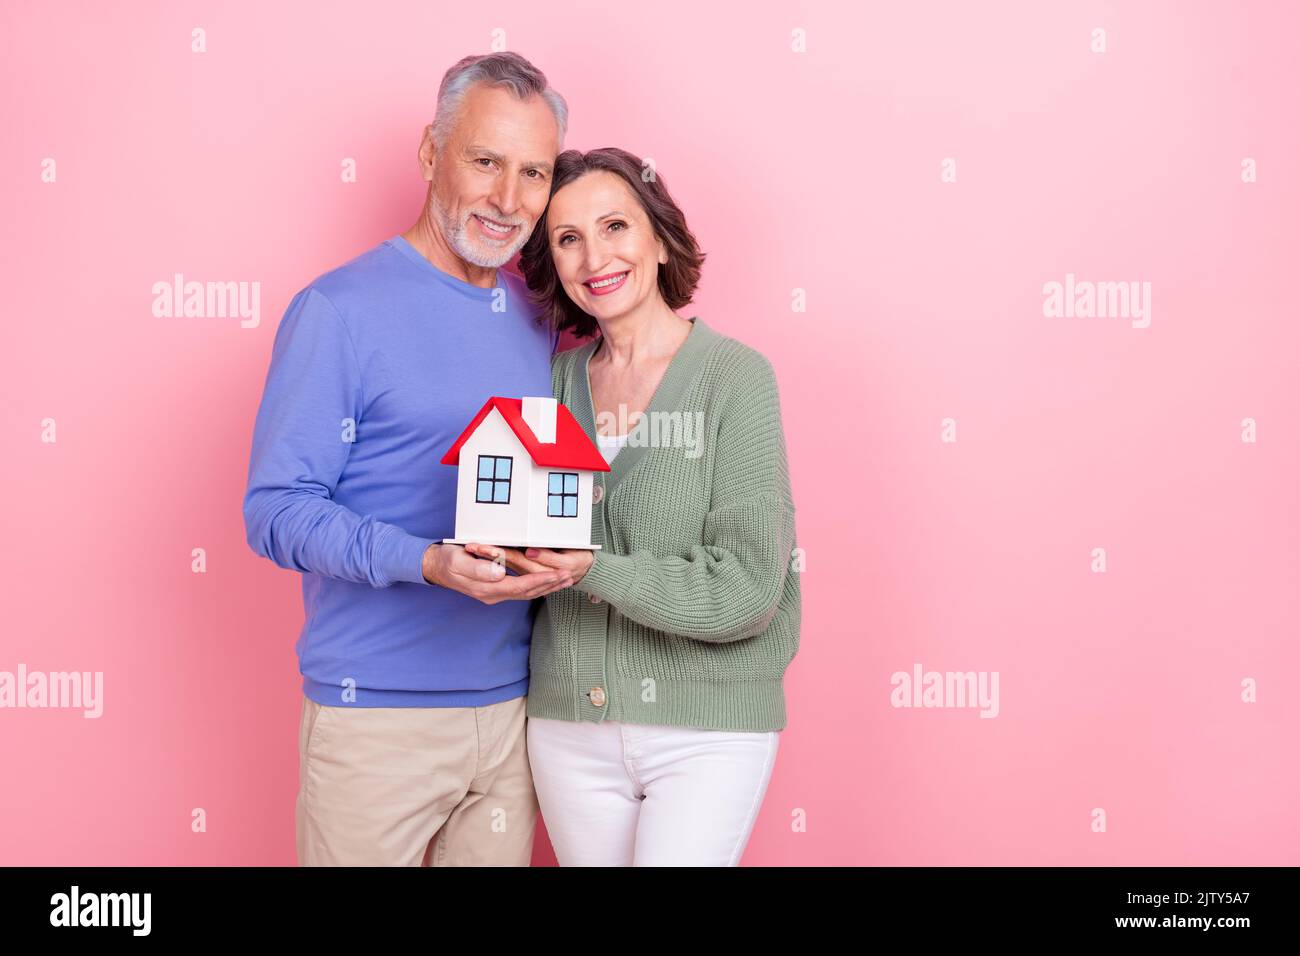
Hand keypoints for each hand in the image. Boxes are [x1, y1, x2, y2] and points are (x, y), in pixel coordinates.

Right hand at [421, 543, 573, 603]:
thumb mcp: (459, 561)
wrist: (434, 567)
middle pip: (527, 593)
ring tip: (564, 580)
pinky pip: (519, 591)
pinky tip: (546, 583)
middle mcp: (493, 595)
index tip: (558, 574)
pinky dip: (536, 587)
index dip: (541, 581)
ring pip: (525, 594)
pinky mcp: (494, 589)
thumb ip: (478, 568)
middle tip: (569, 576)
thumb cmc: (446, 560)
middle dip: (549, 585)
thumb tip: (499, 573)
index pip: (520, 587)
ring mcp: (493, 594)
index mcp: (487, 588)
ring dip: (546, 587)